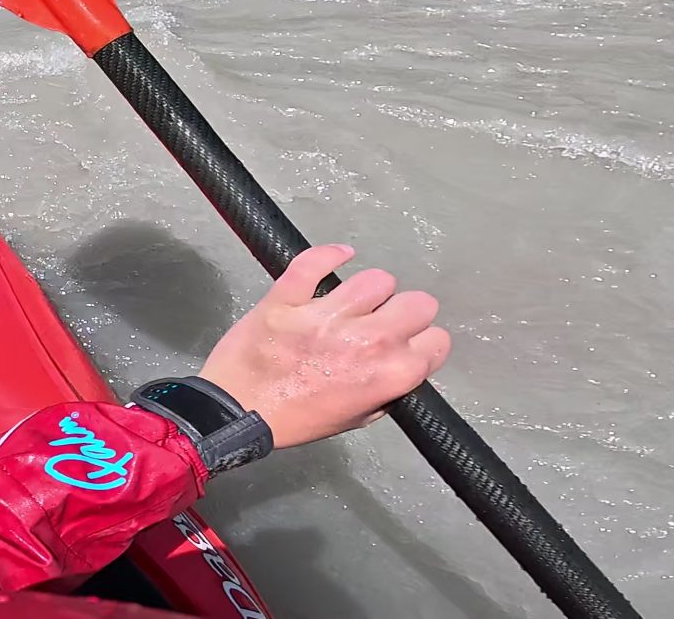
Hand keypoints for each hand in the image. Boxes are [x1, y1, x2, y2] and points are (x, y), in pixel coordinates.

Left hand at [197, 244, 450, 448]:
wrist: (237, 411)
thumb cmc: (297, 420)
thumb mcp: (358, 418)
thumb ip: (388, 389)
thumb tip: (401, 363)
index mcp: (388, 375)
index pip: (437, 340)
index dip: (423, 341)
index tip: (408, 342)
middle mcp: (367, 341)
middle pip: (418, 303)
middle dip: (406, 310)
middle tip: (385, 319)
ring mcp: (326, 315)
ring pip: (376, 279)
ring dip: (370, 289)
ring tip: (356, 299)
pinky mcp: (289, 296)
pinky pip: (316, 261)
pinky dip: (331, 254)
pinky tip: (340, 255)